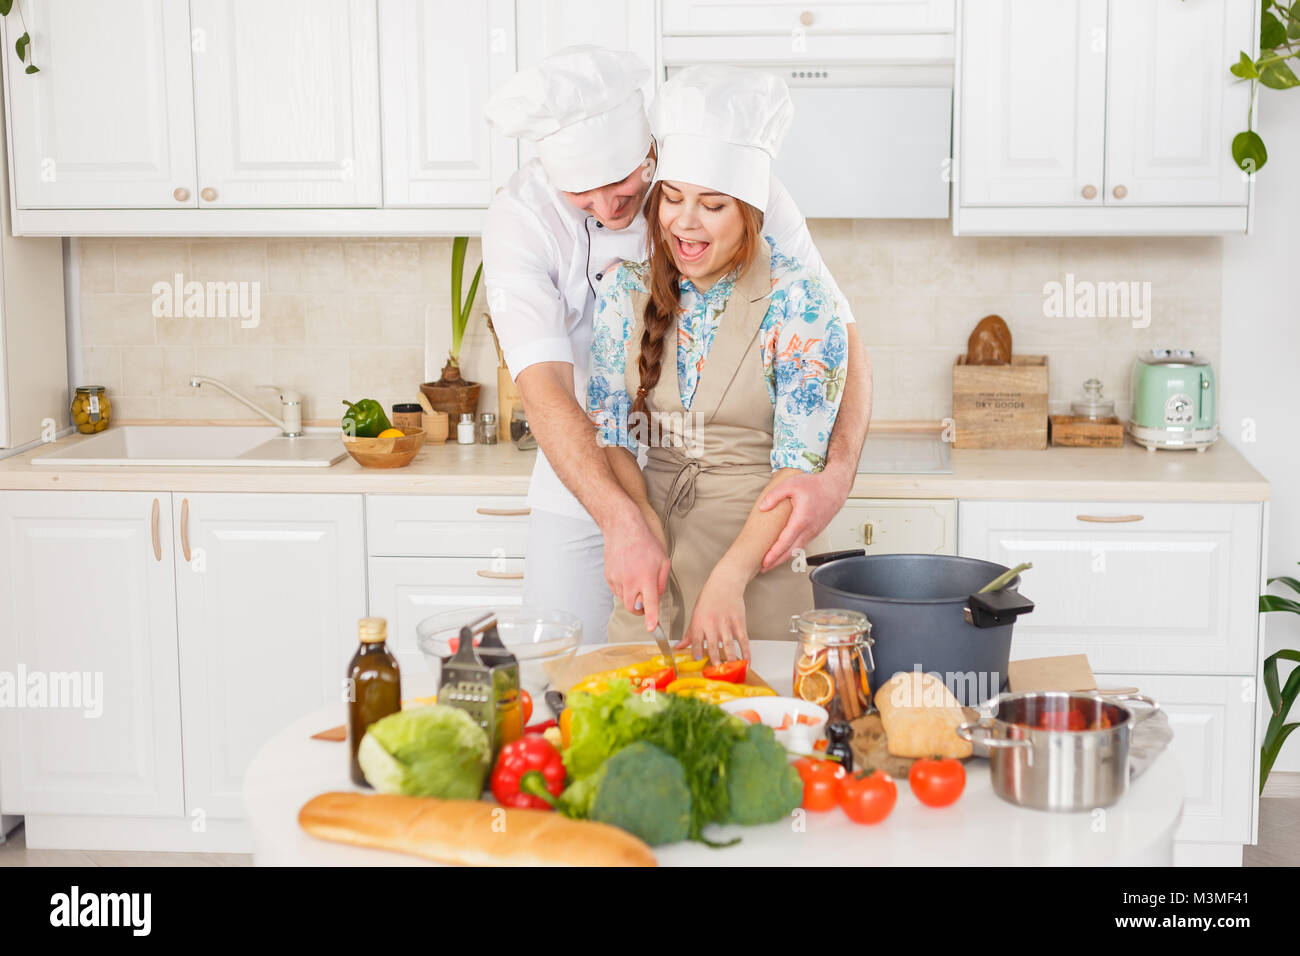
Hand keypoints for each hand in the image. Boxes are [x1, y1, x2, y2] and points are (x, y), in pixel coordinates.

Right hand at [604, 505, 670, 631]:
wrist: (623, 528)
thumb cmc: (644, 542)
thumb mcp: (663, 561)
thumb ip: (661, 582)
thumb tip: (656, 596)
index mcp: (646, 577)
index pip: (650, 603)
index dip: (651, 618)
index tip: (652, 628)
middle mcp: (630, 581)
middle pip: (634, 608)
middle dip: (640, 610)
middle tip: (645, 600)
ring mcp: (617, 579)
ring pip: (625, 599)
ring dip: (632, 596)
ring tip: (636, 578)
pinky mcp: (608, 577)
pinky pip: (616, 590)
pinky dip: (623, 588)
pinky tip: (627, 574)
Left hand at [676, 563, 750, 664]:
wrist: (725, 582)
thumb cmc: (709, 597)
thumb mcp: (695, 613)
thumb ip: (689, 633)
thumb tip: (680, 647)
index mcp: (699, 621)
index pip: (696, 639)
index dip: (697, 650)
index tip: (698, 660)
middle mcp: (712, 623)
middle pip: (712, 644)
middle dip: (714, 659)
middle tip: (716, 670)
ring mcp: (727, 623)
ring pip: (728, 644)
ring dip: (729, 658)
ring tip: (730, 669)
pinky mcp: (739, 622)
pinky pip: (743, 640)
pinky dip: (746, 652)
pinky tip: (746, 660)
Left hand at [756, 467, 852, 570]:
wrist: (835, 486)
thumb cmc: (815, 485)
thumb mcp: (791, 484)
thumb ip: (774, 495)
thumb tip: (762, 507)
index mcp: (801, 519)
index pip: (785, 542)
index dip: (774, 553)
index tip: (765, 561)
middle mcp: (809, 529)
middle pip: (791, 551)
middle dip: (776, 561)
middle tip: (763, 568)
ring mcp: (813, 532)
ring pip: (797, 550)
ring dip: (784, 558)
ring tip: (771, 563)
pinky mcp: (815, 531)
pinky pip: (802, 545)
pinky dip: (793, 552)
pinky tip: (785, 552)